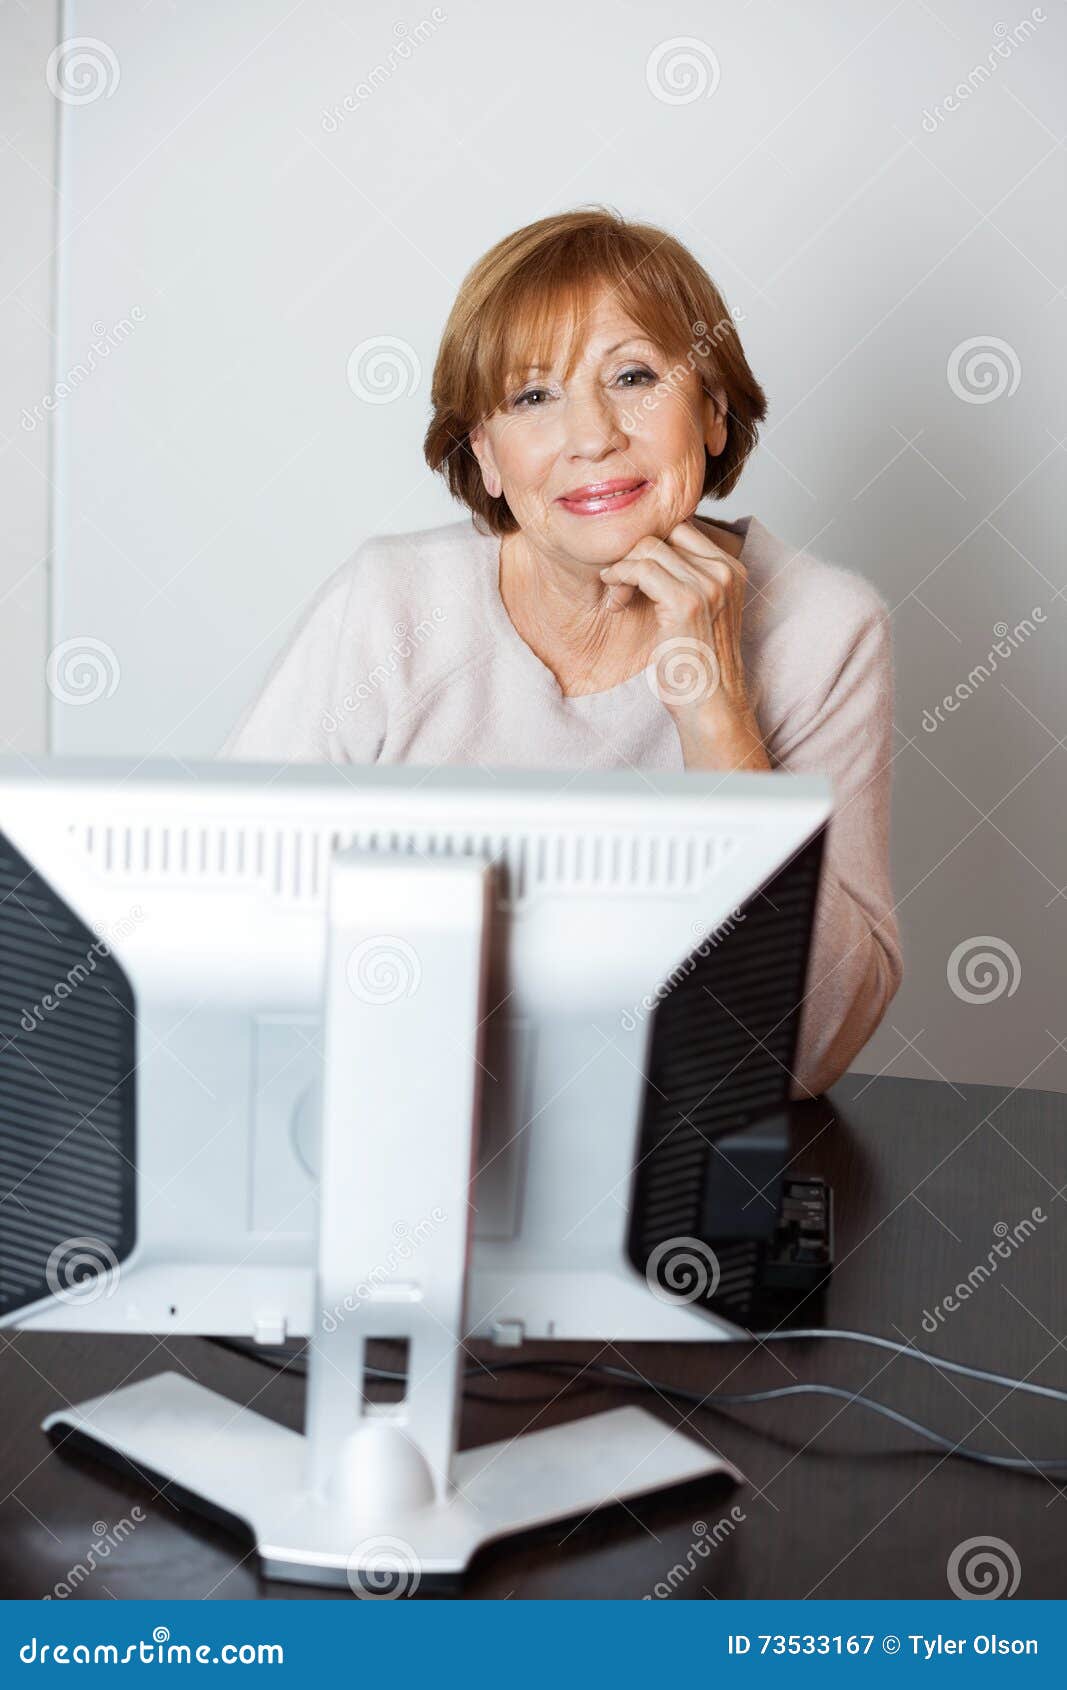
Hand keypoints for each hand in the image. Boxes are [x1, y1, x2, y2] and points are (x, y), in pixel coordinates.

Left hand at [599, 519, 769, 771]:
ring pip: (648, 547)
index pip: (683, 529)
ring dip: (622, 569)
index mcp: (732, 569)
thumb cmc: (698, 666)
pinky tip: (614, 601)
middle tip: (618, 585)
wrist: (711, 704)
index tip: (634, 575)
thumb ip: (685, 579)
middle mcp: (725, 571)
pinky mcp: (686, 601)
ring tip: (615, 599)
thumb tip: (645, 551)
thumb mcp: (698, 612)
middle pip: (665, 532)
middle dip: (634, 554)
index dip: (652, 547)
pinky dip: (619, 578)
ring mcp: (708, 584)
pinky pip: (640, 568)